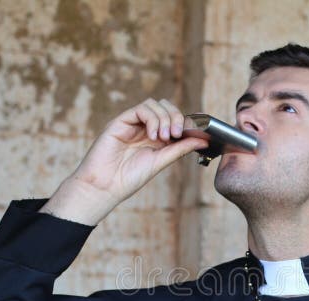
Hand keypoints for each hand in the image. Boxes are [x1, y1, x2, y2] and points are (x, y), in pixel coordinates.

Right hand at [42, 98, 208, 224]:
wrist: (105, 186)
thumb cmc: (129, 178)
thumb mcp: (161, 162)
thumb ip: (180, 149)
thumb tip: (203, 140)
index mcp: (155, 137)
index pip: (173, 118)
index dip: (185, 121)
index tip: (194, 131)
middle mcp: (144, 128)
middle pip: (165, 107)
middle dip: (176, 117)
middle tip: (176, 134)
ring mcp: (132, 123)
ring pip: (154, 105)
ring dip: (164, 118)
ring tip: (164, 137)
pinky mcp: (121, 121)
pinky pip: (141, 109)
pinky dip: (152, 119)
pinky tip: (153, 135)